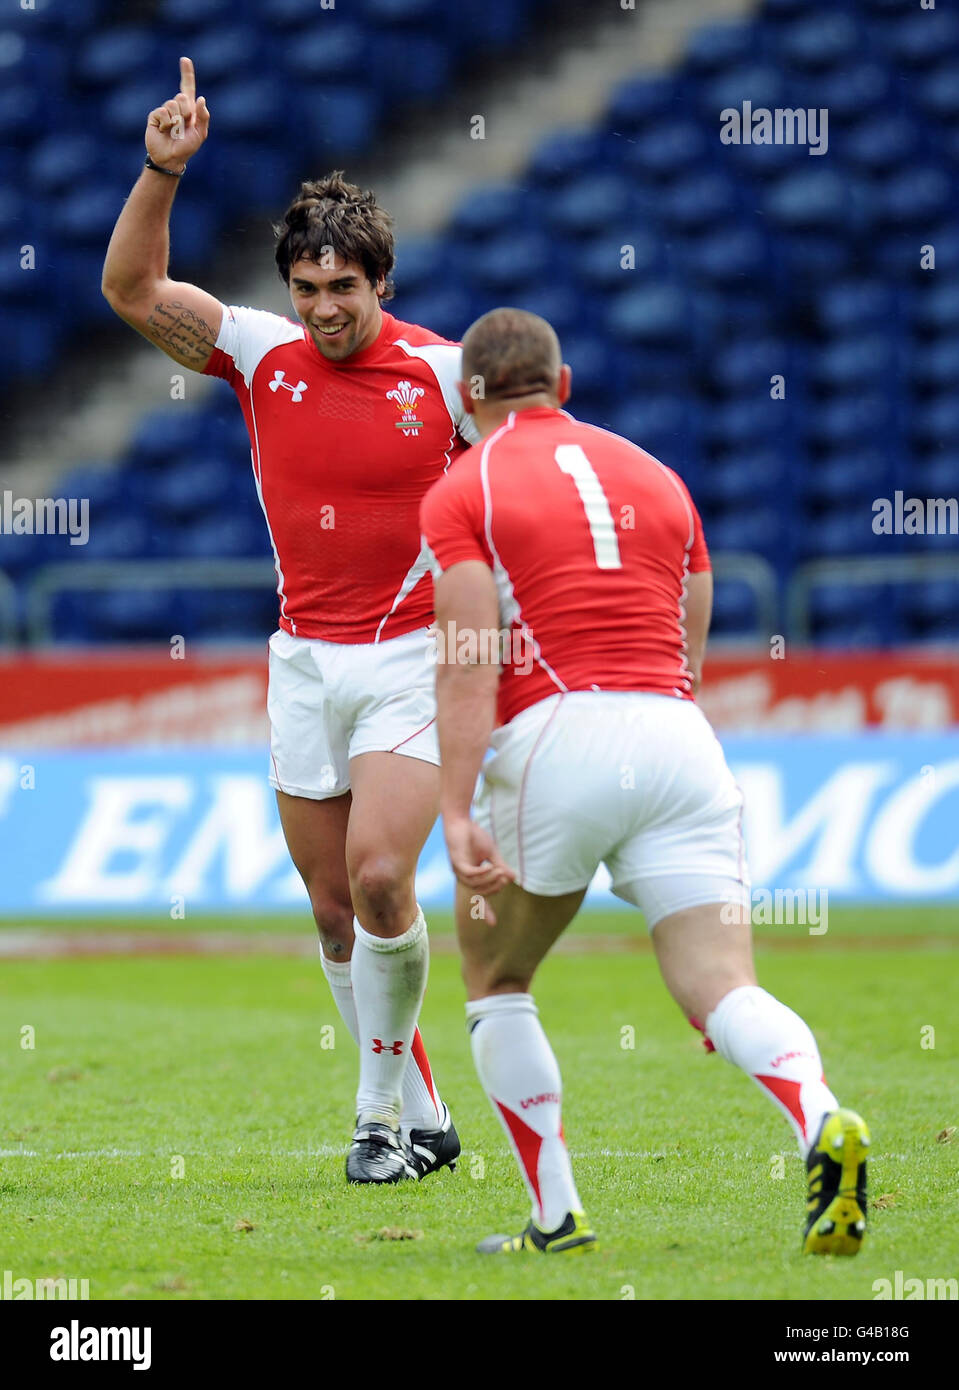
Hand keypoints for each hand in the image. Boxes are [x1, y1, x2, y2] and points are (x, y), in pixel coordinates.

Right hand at [145, 57, 209, 171]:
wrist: (170, 158)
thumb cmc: (187, 147)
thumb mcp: (200, 134)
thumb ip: (203, 117)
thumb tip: (202, 99)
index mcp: (188, 109)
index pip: (187, 87)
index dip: (187, 73)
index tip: (184, 59)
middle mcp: (176, 107)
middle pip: (182, 97)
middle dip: (186, 113)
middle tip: (183, 127)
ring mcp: (165, 111)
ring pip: (172, 105)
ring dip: (176, 121)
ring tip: (174, 131)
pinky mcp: (155, 116)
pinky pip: (163, 113)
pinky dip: (166, 124)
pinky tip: (164, 131)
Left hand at [444, 814, 514, 907]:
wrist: (461, 820)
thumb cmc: (475, 835)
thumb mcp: (491, 853)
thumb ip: (500, 866)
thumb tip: (513, 878)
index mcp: (472, 877)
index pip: (479, 897)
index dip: (486, 910)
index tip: (493, 924)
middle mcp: (463, 877)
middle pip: (480, 891)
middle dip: (495, 887)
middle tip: (506, 876)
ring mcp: (458, 870)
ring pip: (474, 884)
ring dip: (490, 879)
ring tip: (501, 870)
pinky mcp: (456, 862)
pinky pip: (469, 874)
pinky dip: (481, 873)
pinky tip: (491, 867)